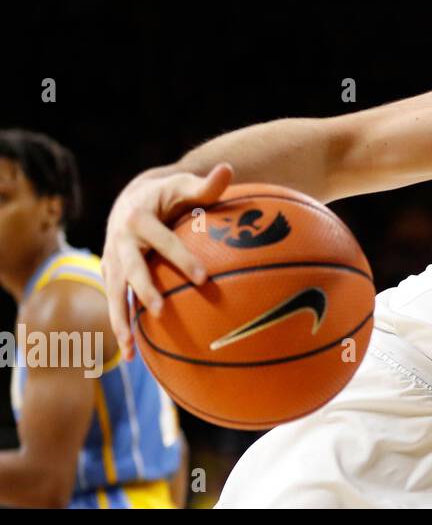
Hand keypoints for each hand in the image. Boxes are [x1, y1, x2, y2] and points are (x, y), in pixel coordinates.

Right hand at [101, 163, 232, 359]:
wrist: (131, 198)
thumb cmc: (168, 194)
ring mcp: (111, 260)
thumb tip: (228, 169)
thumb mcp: (185, 186)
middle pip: (132, 269)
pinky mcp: (109, 275)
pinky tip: (129, 356)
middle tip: (162, 311)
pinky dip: (119, 327)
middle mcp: (120, 242)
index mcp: (140, 219)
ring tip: (130, 349)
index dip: (183, 258)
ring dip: (121, 320)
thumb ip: (207, 185)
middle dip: (145, 290)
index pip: (164, 242)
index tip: (204, 278)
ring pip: (114, 293)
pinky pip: (113, 303)